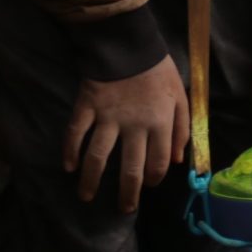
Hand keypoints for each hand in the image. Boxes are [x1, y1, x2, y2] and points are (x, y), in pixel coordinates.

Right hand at [63, 58, 189, 212]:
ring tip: (86, 196)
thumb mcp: (181, 96)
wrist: (127, 43)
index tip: (148, 185)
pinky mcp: (87, 107)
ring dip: (91, 180)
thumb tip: (178, 160)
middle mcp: (134, 126)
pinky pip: (75, 133)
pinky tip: (68, 166)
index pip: (158, 162)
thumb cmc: (157, 71)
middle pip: (130, 168)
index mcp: (160, 123)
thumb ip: (182, 129)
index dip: (154, 178)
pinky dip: (69, 151)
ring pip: (98, 157)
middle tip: (124, 209)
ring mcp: (107, 117)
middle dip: (127, 193)